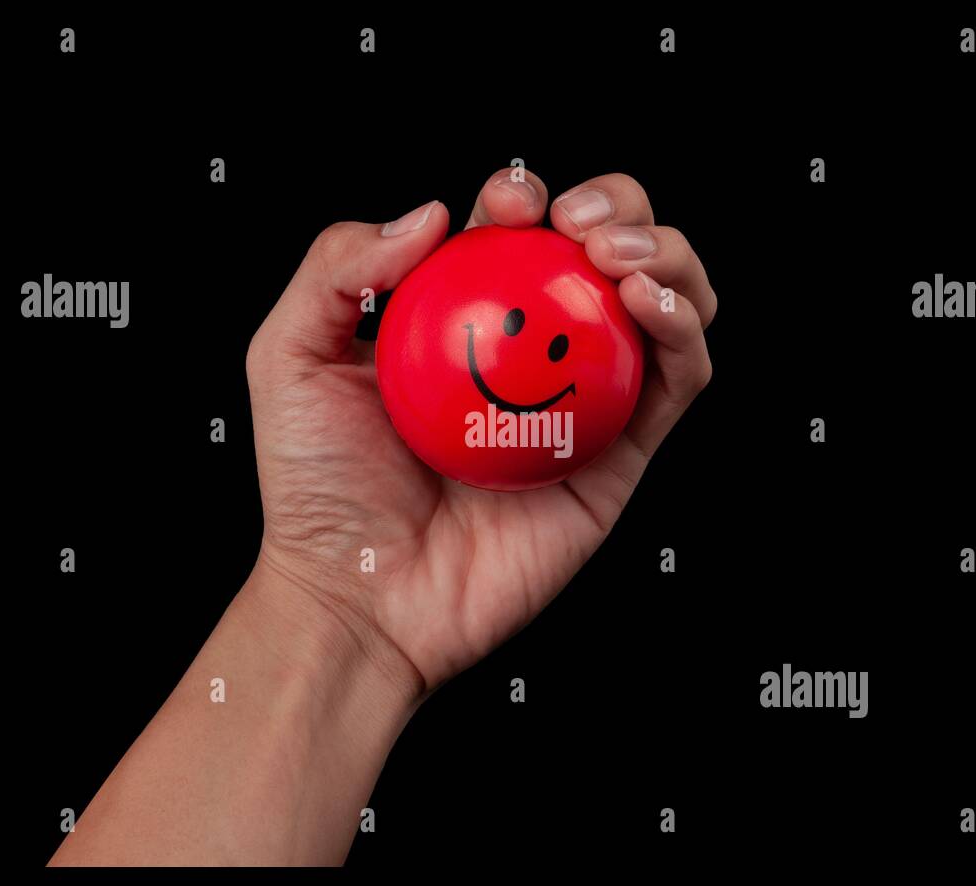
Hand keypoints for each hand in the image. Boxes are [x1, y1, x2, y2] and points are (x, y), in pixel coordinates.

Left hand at [245, 169, 716, 693]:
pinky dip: (684, 328)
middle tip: (581, 226)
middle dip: (617, 207)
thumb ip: (338, 267)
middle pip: (607, 249)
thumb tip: (433, 212)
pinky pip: (679, 382)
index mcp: (467, 318)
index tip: (510, 203)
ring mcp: (586, 401)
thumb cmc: (317, 488)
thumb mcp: (290, 358)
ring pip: (663, 302)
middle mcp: (536, 350)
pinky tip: (648, 304)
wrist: (363, 598)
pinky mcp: (623, 456)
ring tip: (623, 257)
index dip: (527, 195)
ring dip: (665, 254)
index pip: (519, 230)